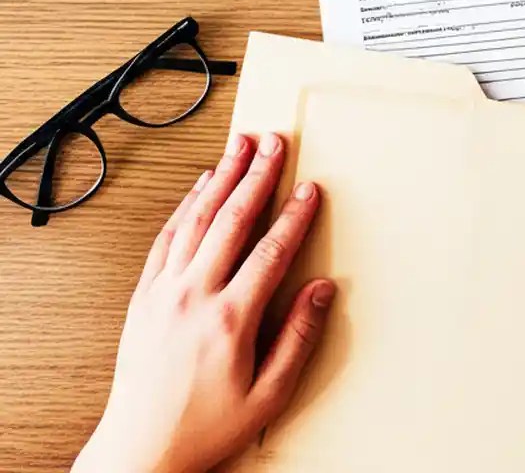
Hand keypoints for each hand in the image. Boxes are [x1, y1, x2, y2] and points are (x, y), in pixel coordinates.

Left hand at [73, 133, 333, 472]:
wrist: (143, 448)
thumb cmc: (206, 426)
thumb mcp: (270, 393)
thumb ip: (299, 337)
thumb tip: (321, 292)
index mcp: (229, 320)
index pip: (269, 251)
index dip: (293, 215)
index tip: (309, 190)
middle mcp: (192, 298)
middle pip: (230, 220)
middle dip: (256, 176)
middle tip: (273, 144)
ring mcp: (162, 294)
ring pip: (194, 220)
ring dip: (219, 178)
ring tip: (238, 148)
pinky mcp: (143, 297)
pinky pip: (165, 239)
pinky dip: (184, 207)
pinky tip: (199, 188)